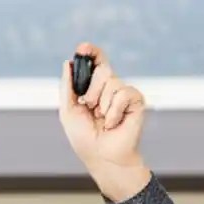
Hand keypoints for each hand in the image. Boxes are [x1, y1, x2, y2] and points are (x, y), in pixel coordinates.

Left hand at [59, 42, 151, 201]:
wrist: (102, 156)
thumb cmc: (84, 138)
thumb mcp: (68, 111)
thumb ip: (67, 88)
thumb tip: (68, 63)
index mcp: (94, 88)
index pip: (96, 63)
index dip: (92, 53)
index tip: (83, 47)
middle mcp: (110, 87)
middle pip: (103, 69)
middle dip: (91, 91)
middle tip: (89, 108)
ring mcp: (124, 93)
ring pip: (112, 81)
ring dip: (101, 104)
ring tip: (102, 120)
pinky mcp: (136, 100)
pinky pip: (123, 94)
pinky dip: (113, 111)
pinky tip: (113, 123)